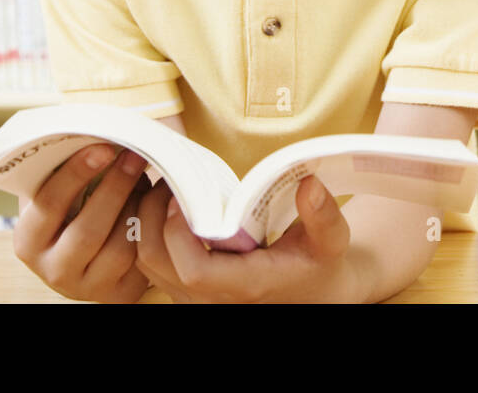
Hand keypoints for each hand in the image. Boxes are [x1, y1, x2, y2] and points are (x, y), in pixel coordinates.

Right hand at [13, 143, 153, 302]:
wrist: (85, 256)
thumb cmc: (73, 208)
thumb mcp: (58, 192)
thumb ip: (64, 167)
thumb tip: (92, 125)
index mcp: (28, 239)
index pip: (49, 203)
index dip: (77, 172)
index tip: (105, 146)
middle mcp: (52, 270)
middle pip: (88, 229)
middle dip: (116, 188)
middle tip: (137, 156)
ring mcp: (85, 288)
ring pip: (118, 248)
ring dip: (137, 209)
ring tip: (146, 180)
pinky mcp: (116, 295)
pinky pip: (140, 263)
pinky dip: (151, 230)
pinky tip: (157, 205)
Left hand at [134, 174, 357, 302]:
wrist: (312, 291)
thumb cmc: (319, 263)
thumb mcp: (331, 239)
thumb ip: (323, 214)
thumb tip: (308, 182)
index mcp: (246, 287)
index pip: (194, 269)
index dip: (178, 232)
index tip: (182, 195)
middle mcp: (213, 300)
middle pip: (157, 261)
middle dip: (151, 214)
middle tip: (166, 177)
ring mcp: (196, 299)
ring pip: (146, 263)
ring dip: (145, 222)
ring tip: (164, 187)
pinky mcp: (186, 292)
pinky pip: (150, 265)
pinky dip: (148, 233)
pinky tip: (165, 206)